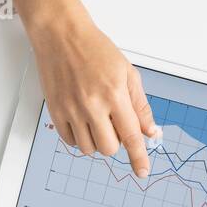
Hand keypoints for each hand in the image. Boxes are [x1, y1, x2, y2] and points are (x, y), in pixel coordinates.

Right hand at [14, 0, 158, 175]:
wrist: (62, 35)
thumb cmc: (95, 49)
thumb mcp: (127, 73)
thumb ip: (140, 105)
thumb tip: (150, 131)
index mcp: (114, 94)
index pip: (131, 136)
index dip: (139, 158)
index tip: (143, 171)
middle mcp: (92, 105)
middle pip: (109, 148)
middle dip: (115, 143)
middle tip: (113, 125)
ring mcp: (72, 110)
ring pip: (88, 149)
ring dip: (96, 141)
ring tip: (96, 121)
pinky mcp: (56, 111)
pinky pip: (70, 141)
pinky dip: (79, 138)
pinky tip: (82, 122)